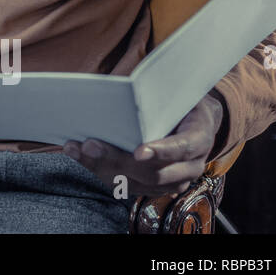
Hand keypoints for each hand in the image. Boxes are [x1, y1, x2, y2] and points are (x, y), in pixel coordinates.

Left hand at [63, 93, 224, 196]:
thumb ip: (159, 94)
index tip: (139, 151)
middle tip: (90, 144)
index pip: (183, 149)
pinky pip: (124, 185)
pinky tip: (78, 154)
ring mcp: (171, 181)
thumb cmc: (179, 101)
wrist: (193, 121)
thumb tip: (129, 87)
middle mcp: (190, 167)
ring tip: (76, 149)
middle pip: (153, 173)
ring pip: (135, 182)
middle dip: (118, 160)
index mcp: (199, 139)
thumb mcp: (177, 91)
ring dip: (101, 167)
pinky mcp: (152, 187)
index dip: (162, 151)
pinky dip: (98, 170)